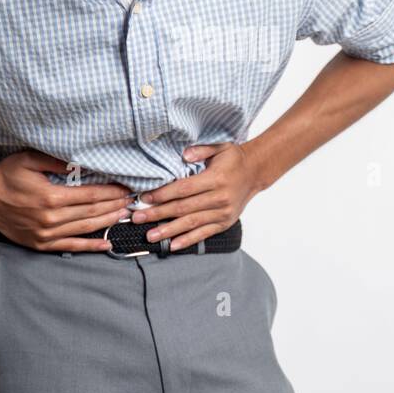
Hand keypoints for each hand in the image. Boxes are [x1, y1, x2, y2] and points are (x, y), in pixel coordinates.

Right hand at [0, 149, 132, 251]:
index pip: (91, 196)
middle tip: (131, 202)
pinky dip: (90, 246)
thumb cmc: (6, 177)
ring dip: (107, 223)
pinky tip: (106, 244)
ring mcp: (46, 234)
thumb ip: (55, 160)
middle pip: (92, 213)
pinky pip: (71, 246)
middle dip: (114, 206)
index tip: (125, 189)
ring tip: (124, 216)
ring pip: (85, 229)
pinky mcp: (41, 244)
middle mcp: (51, 218)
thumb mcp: (29, 159)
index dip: (111, 193)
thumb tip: (80, 160)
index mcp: (51, 197)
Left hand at [130, 142, 265, 249]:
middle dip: (158, 214)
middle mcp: (220, 198)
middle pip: (183, 208)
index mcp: (216, 179)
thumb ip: (201, 150)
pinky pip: (203, 233)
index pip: (183, 189)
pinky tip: (173, 245)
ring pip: (191, 223)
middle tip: (138, 218)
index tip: (144, 198)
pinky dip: (188, 240)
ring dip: (168, 230)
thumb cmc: (234, 159)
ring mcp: (223, 213)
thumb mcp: (221, 147)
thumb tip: (184, 155)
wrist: (255, 173)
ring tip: (150, 235)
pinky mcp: (224, 223)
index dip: (163, 194)